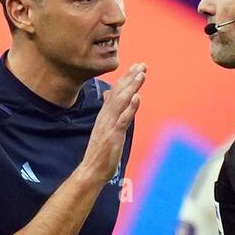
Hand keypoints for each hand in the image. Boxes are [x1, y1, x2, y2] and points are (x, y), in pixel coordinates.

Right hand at [81, 64, 144, 182]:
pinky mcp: (113, 135)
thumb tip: (109, 96)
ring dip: (132, 87)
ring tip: (141, 74)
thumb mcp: (104, 128)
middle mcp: (106, 116)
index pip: (116, 92)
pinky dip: (130, 108)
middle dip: (131, 77)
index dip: (126, 79)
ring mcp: (109, 125)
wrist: (91, 170)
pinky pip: (122, 119)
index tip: (136, 67)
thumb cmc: (100, 152)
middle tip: (142, 64)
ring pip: (121, 101)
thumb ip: (108, 112)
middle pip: (119, 92)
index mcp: (105, 114)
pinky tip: (137, 97)